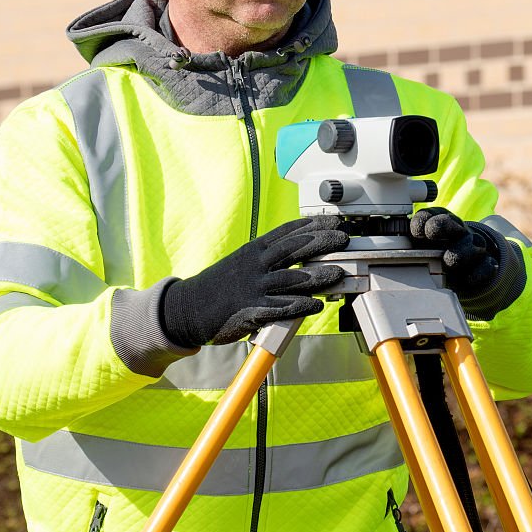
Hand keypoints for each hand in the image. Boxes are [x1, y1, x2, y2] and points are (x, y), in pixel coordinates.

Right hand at [161, 216, 348, 345]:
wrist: (188, 308)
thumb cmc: (221, 284)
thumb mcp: (242, 261)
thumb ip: (268, 256)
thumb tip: (299, 249)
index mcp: (253, 250)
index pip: (287, 232)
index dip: (312, 225)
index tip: (333, 220)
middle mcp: (254, 265)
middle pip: (292, 250)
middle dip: (320, 243)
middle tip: (343, 239)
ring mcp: (253, 288)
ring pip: (290, 279)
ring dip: (317, 275)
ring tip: (338, 273)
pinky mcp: (250, 311)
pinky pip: (279, 308)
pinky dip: (300, 305)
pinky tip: (316, 304)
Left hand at [409, 207, 499, 297]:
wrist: (471, 271)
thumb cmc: (440, 257)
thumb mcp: (421, 251)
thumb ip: (406, 247)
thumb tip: (380, 248)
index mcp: (439, 225)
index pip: (430, 217)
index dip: (423, 221)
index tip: (416, 230)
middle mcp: (457, 233)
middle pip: (452, 223)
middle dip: (442, 225)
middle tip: (431, 232)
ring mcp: (474, 249)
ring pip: (473, 243)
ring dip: (461, 251)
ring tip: (449, 260)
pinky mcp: (486, 266)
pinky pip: (488, 266)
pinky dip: (480, 272)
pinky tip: (470, 278)